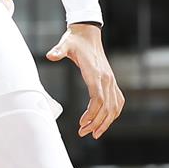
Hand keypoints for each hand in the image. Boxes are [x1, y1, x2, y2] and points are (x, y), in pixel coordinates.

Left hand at [46, 23, 123, 138]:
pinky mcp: (111, 81)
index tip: (81, 124)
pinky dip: (113, 114)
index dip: (92, 114)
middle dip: (96, 123)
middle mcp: (107, 78)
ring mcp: (111, 80)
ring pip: (114, 107)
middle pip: (107, 107)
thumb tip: (50, 55)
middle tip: (83, 133)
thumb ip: (58, 51)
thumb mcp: (65, 44)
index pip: (98, 99)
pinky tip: (104, 122)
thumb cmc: (75, 41)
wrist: (88, 33)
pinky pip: (117, 101)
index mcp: (96, 73)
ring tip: (93, 133)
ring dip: (106, 122)